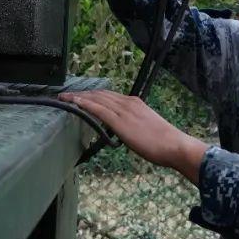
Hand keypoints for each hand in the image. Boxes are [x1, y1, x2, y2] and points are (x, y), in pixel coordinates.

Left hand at [58, 90, 207, 183]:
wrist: (174, 145)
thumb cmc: (164, 142)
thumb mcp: (146, 127)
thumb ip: (133, 125)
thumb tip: (124, 130)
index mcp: (135, 103)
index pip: (109, 95)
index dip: (93, 94)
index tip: (81, 95)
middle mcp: (128, 103)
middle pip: (100, 94)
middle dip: (82, 94)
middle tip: (67, 94)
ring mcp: (123, 111)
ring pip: (96, 99)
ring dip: (78, 97)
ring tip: (64, 97)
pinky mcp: (120, 122)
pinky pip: (98, 109)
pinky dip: (84, 104)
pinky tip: (73, 102)